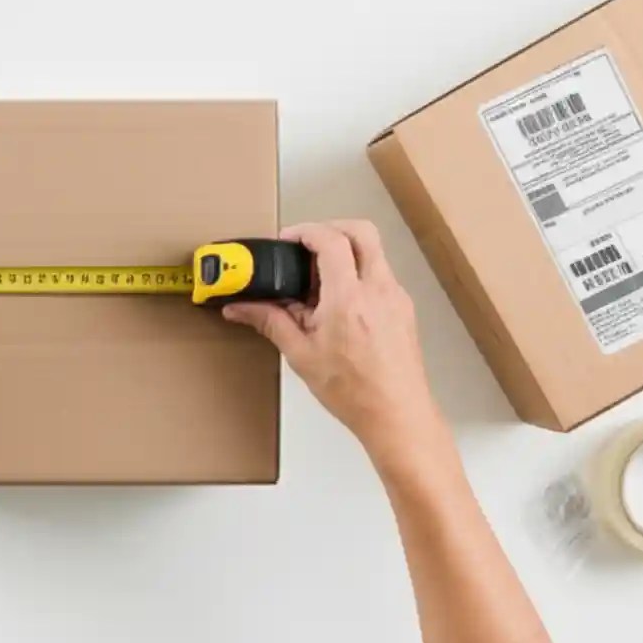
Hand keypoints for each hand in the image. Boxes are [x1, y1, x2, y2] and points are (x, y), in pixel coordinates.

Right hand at [223, 221, 441, 458]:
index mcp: (349, 297)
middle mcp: (378, 289)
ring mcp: (396, 297)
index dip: (306, 231)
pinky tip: (339, 304)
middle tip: (306, 245)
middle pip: (361, 231)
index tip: (287, 239)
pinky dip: (358, 275)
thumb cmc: (352, 390)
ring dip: (346, 253)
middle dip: (331, 228)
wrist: (396, 414)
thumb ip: (271, 321)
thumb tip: (239, 308)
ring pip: (373, 253)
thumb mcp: (301, 355)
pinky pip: (380, 276)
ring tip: (319, 283)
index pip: (331, 240)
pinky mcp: (404, 309)